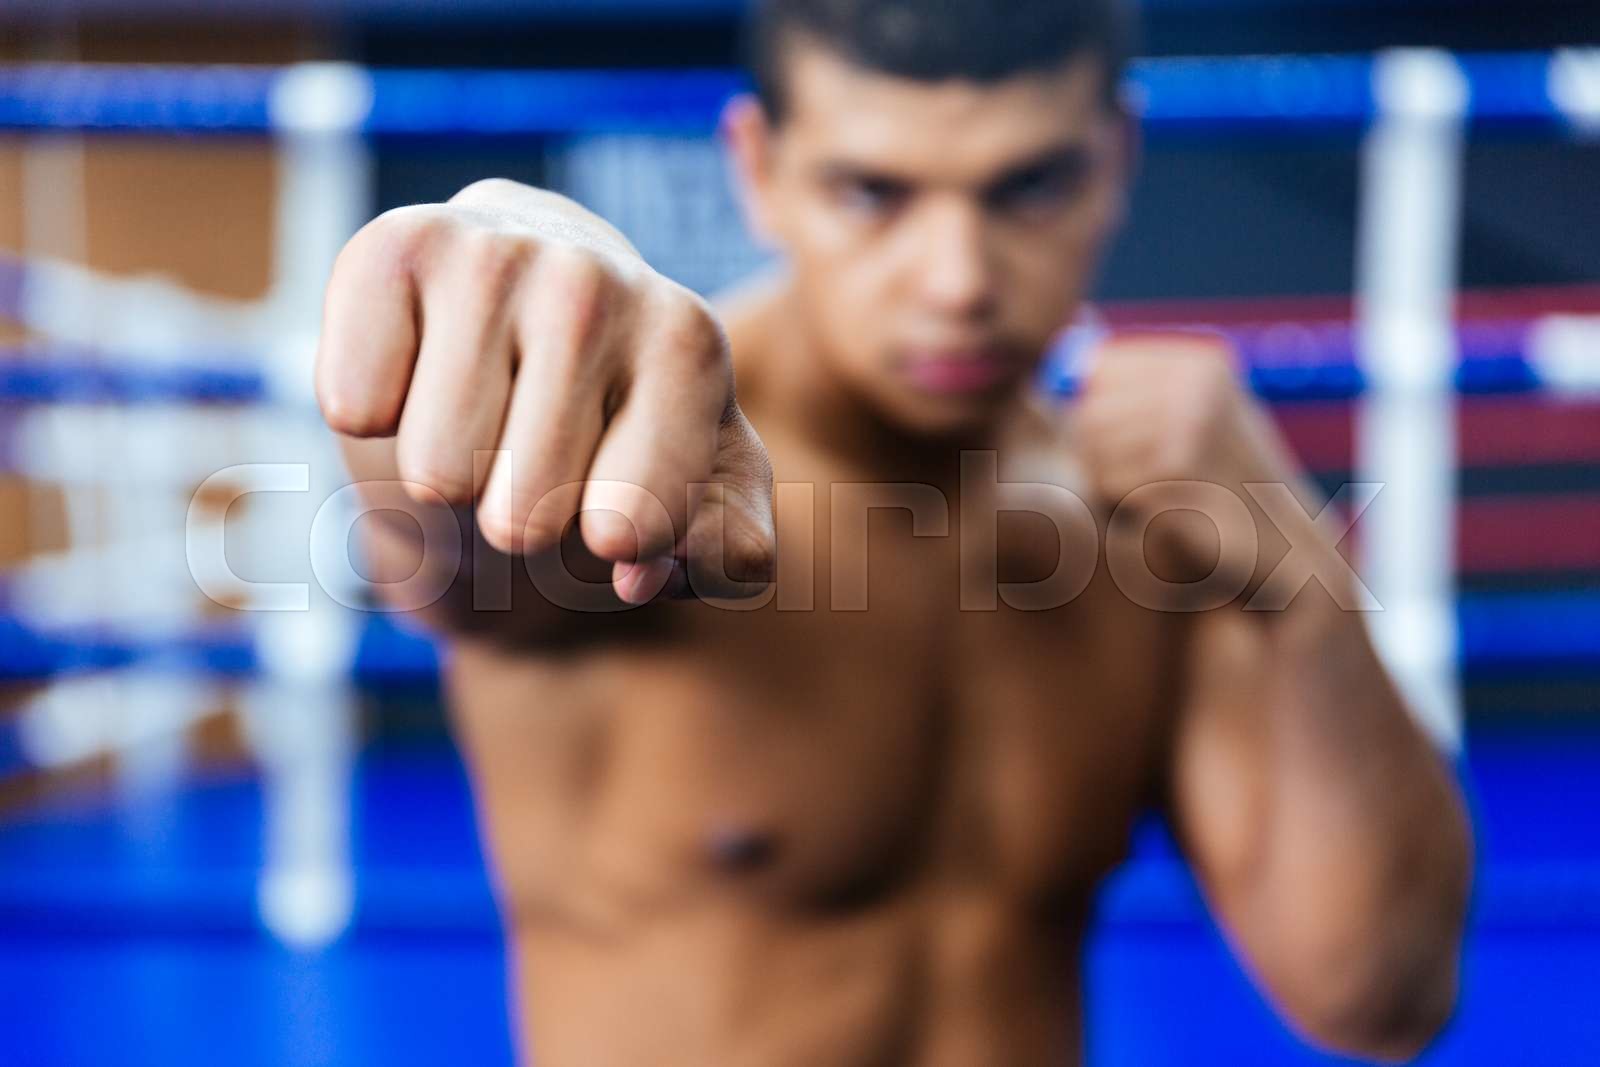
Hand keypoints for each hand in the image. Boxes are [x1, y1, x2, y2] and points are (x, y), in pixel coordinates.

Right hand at [316, 180, 774, 604]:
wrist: (524, 337)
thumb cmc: (620, 433)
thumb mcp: (699, 499)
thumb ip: (725, 550)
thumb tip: (643, 568)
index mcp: (687, 345)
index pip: (635, 525)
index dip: (614, 548)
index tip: (622, 511)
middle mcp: (596, 281)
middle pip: (526, 510)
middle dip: (521, 520)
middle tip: (533, 461)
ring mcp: (496, 253)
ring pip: (438, 471)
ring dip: (445, 477)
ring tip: (478, 419)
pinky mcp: (396, 242)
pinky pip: (356, 404)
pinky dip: (371, 418)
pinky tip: (414, 372)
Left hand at [1073, 334, 1295, 571]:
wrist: (1284, 548)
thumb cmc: (1227, 486)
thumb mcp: (1194, 422)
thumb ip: (1133, 394)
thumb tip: (1056, 369)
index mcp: (1202, 363)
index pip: (1099, 366)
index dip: (1095, 406)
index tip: (1126, 438)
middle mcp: (1197, 382)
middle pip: (1089, 406)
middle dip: (1096, 449)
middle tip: (1138, 477)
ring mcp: (1189, 422)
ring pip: (1092, 446)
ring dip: (1109, 479)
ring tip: (1157, 494)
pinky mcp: (1177, 467)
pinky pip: (1109, 482)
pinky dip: (1124, 504)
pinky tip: (1166, 511)